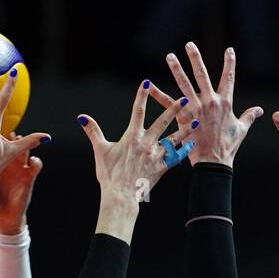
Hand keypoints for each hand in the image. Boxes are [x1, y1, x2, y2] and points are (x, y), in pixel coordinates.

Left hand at [0, 134, 43, 234]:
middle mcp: (9, 163)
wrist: (1, 214)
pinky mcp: (28, 179)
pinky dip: (36, 163)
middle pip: (10, 144)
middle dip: (8, 135)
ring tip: (19, 139)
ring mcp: (19, 169)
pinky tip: (33, 160)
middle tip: (2, 129)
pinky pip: (35, 168)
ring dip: (24, 143)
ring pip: (25, 151)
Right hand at [77, 81, 192, 229]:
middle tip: (185, 98)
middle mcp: (146, 143)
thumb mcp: (100, 150)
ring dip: (185, 129)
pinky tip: (191, 144)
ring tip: (196, 121)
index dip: (142, 95)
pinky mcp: (161, 168)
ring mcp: (156, 156)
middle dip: (173, 109)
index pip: (138, 111)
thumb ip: (93, 131)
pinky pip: (175, 157)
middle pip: (162, 122)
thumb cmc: (109, 174)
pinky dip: (183, 151)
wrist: (120, 195)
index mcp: (132, 137)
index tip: (147, 82)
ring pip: (174, 138)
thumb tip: (81, 117)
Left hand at [157, 43, 262, 166]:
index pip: (229, 78)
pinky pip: (168, 104)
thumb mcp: (241, 129)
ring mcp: (196, 108)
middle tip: (189, 45)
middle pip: (203, 75)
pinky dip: (158, 94)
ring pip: (185, 84)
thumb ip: (249, 116)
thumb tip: (260, 110)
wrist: (214, 161)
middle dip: (196, 59)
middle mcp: (210, 102)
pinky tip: (148, 86)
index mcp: (225, 103)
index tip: (229, 50)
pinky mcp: (183, 118)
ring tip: (170, 56)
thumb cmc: (228, 147)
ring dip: (177, 69)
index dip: (230, 63)